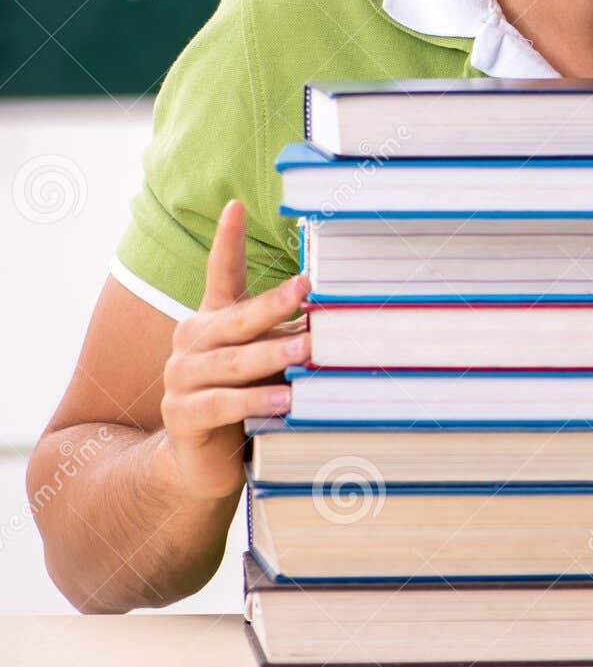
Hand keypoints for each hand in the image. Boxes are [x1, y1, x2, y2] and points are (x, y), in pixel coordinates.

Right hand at [158, 200, 307, 499]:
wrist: (201, 460)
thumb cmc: (245, 399)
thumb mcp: (266, 360)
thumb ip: (287, 333)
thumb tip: (336, 313)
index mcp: (214, 319)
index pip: (219, 273)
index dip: (226, 240)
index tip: (236, 205)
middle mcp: (192, 341)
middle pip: (236, 318)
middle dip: (273, 304)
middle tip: (305, 291)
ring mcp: (181, 377)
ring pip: (231, 362)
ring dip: (271, 356)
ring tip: (306, 352)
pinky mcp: (182, 414)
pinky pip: (221, 404)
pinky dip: (255, 402)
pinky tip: (285, 402)